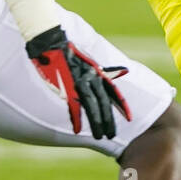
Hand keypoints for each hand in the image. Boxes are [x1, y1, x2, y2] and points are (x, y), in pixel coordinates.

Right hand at [24, 26, 130, 140]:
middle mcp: (92, 77)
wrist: (51, 43)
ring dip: (96, 122)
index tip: (129, 118)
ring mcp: (79, 81)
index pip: (113, 91)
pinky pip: (73, 105)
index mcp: (97, 72)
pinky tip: (77, 130)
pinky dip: (76, 118)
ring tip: (99, 136)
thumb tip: (123, 71)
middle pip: (104, 102)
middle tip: (112, 135)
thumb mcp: (89, 61)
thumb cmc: (68, 53)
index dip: (122, 105)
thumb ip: (103, 71)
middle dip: (109, 120)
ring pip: (92, 106)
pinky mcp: (66, 85)